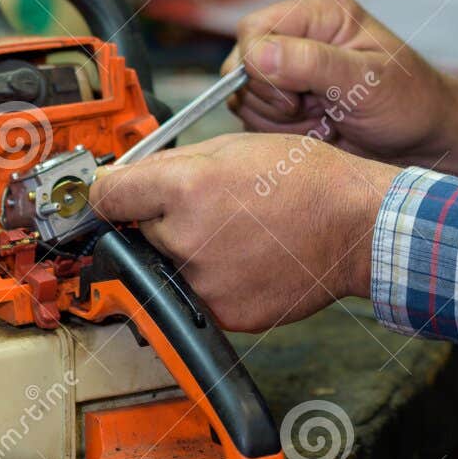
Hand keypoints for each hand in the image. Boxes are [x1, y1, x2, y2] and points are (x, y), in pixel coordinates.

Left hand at [89, 132, 395, 330]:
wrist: (355, 225)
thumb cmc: (308, 179)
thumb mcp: (238, 145)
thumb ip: (178, 162)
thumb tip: (134, 175)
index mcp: (186, 189)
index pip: (107, 196)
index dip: (104, 191)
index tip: (102, 195)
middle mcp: (187, 239)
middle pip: (140, 229)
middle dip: (160, 217)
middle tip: (206, 206)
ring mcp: (203, 282)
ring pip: (168, 264)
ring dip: (186, 250)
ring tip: (236, 231)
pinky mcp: (223, 313)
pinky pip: (196, 294)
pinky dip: (213, 278)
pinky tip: (247, 256)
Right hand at [222, 0, 457, 181]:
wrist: (426, 141)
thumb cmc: (410, 102)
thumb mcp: (365, 82)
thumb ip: (311, 64)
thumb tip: (258, 54)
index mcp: (319, 14)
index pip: (253, 31)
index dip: (261, 69)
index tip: (297, 98)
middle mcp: (300, 36)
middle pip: (241, 65)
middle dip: (273, 100)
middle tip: (318, 113)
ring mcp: (292, 70)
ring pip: (244, 96)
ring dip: (279, 122)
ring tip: (325, 124)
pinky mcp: (288, 102)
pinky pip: (256, 120)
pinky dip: (283, 135)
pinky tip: (320, 134)